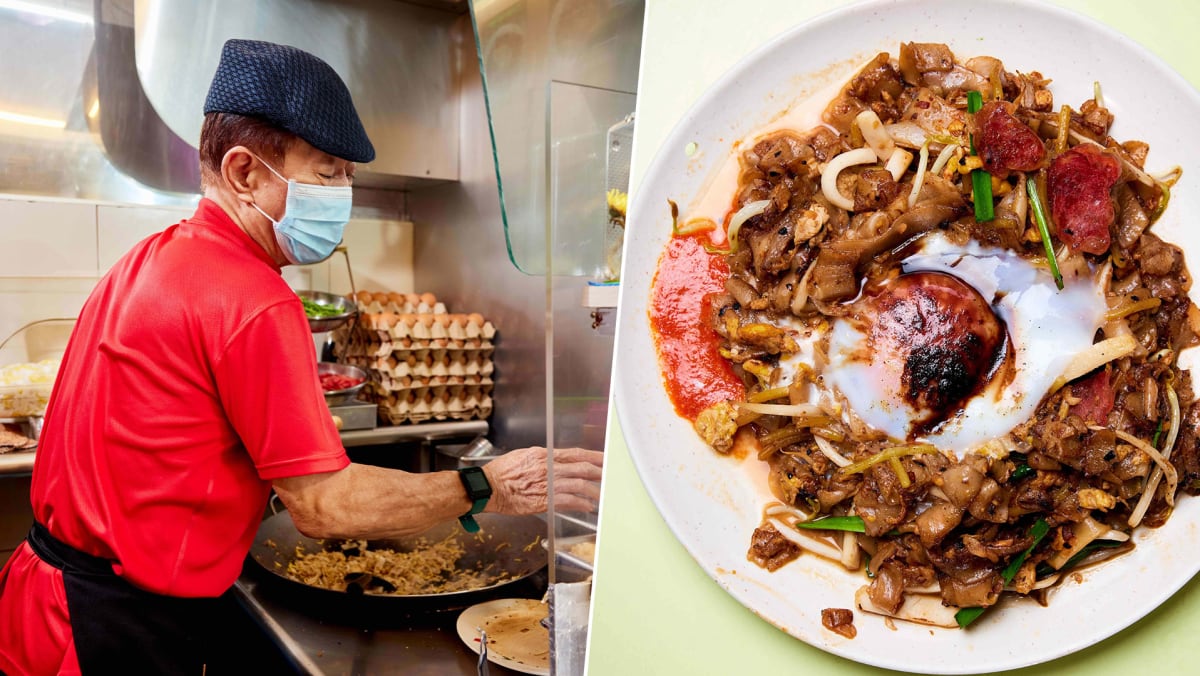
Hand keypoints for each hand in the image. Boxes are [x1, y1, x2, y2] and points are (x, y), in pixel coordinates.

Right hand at [483, 447, 603, 514]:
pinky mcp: (543, 501)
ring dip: (594, 491)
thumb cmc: (501, 472)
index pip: (576, 453)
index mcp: (544, 455)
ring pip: (579, 485)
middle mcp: (548, 468)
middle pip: (582, 468)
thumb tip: (556, 461)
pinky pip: (568, 501)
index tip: (605, 458)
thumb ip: (543, 459)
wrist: (488, 487)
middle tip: (611, 476)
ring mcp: (547, 484)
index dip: (594, 456)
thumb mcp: (524, 456)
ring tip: (602, 495)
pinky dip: (580, 504)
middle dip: (600, 472)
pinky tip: (587, 506)